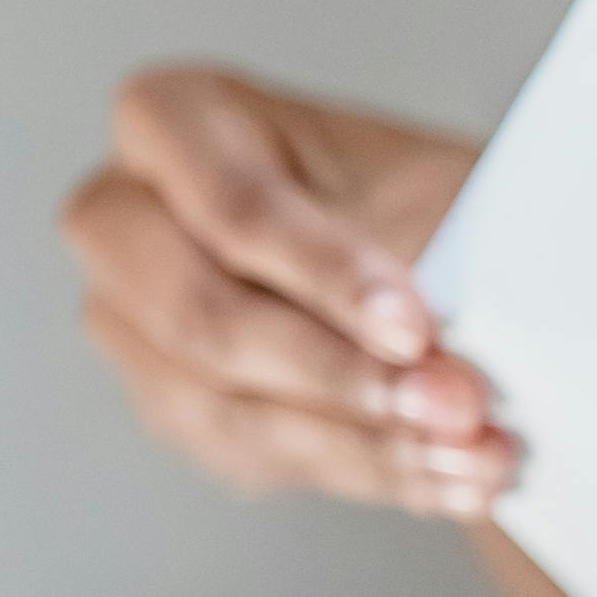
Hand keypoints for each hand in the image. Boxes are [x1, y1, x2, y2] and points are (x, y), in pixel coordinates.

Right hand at [62, 65, 512, 519]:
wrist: (447, 266)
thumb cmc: (425, 202)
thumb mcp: (431, 195)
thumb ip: (416, 260)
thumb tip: (437, 351)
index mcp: (173, 120)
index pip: (231, 203)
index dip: (326, 273)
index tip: (416, 330)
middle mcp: (123, 218)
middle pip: (205, 318)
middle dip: (339, 374)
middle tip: (453, 405)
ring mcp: (133, 320)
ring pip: (223, 408)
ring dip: (363, 442)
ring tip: (472, 454)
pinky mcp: (174, 404)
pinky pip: (252, 456)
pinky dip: (364, 467)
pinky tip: (448, 475)